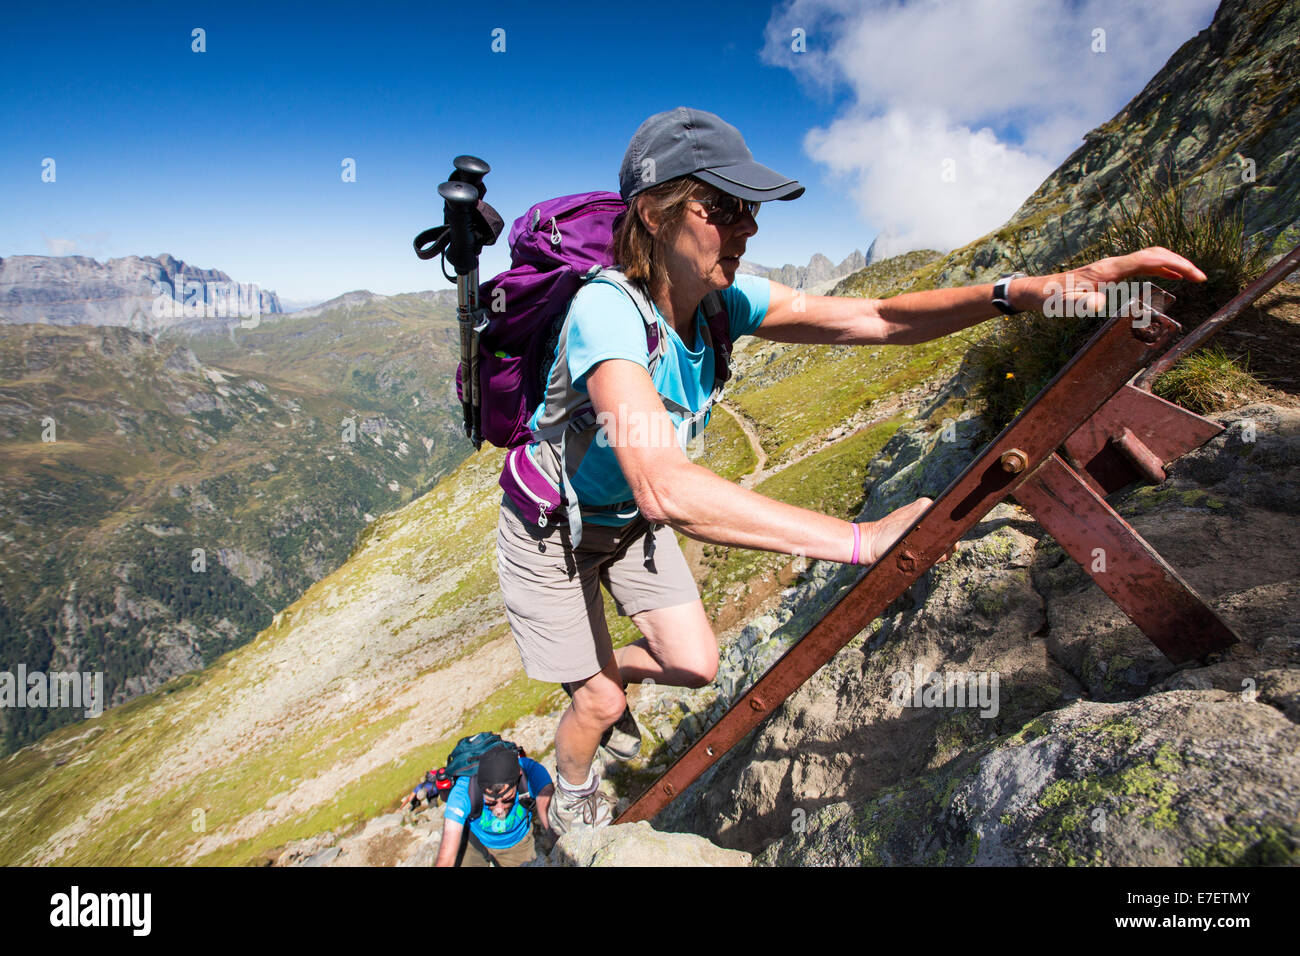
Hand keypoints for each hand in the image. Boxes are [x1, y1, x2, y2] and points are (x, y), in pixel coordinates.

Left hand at [1029, 246, 1205, 317]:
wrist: (1038, 290)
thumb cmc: (1052, 298)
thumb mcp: (1066, 304)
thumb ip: (1082, 304)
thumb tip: (1100, 304)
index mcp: (1109, 269)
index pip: (1150, 260)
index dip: (1176, 265)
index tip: (1196, 276)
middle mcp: (1114, 263)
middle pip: (1155, 254)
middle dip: (1181, 263)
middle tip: (1201, 277)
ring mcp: (1112, 267)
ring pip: (1150, 258)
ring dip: (1173, 264)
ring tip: (1193, 276)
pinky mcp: (1110, 273)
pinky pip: (1141, 266)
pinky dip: (1160, 268)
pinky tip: (1169, 277)